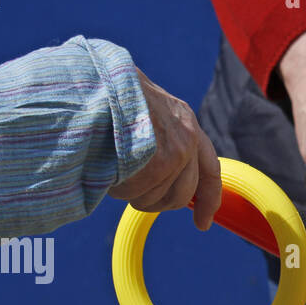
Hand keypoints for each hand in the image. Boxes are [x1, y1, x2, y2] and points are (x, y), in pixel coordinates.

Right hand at [110, 69, 221, 229]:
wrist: (94, 80)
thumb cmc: (109, 97)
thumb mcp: (145, 111)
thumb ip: (163, 139)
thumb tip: (168, 184)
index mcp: (186, 121)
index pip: (210, 169)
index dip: (209, 200)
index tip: (203, 223)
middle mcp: (188, 137)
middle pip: (182, 194)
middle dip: (158, 202)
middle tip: (133, 192)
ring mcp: (176, 150)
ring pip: (159, 198)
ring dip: (134, 194)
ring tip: (114, 170)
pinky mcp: (159, 162)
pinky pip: (140, 195)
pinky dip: (121, 191)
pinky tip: (108, 172)